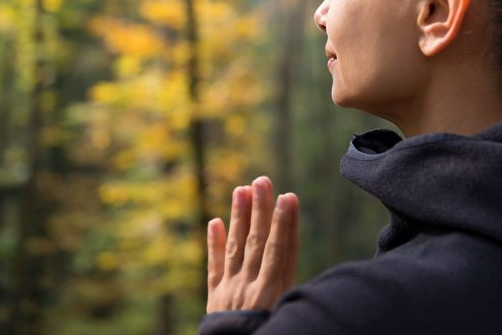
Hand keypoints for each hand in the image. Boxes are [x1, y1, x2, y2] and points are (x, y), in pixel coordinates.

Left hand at [206, 176, 298, 313]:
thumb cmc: (274, 330)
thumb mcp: (288, 307)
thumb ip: (286, 279)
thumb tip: (287, 246)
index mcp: (273, 292)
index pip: (279, 250)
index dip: (284, 223)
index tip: (288, 196)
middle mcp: (250, 287)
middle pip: (256, 242)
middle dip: (260, 210)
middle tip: (261, 181)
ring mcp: (230, 290)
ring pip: (235, 248)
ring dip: (239, 217)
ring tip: (240, 189)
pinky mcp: (215, 298)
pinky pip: (214, 268)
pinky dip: (213, 244)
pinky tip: (214, 221)